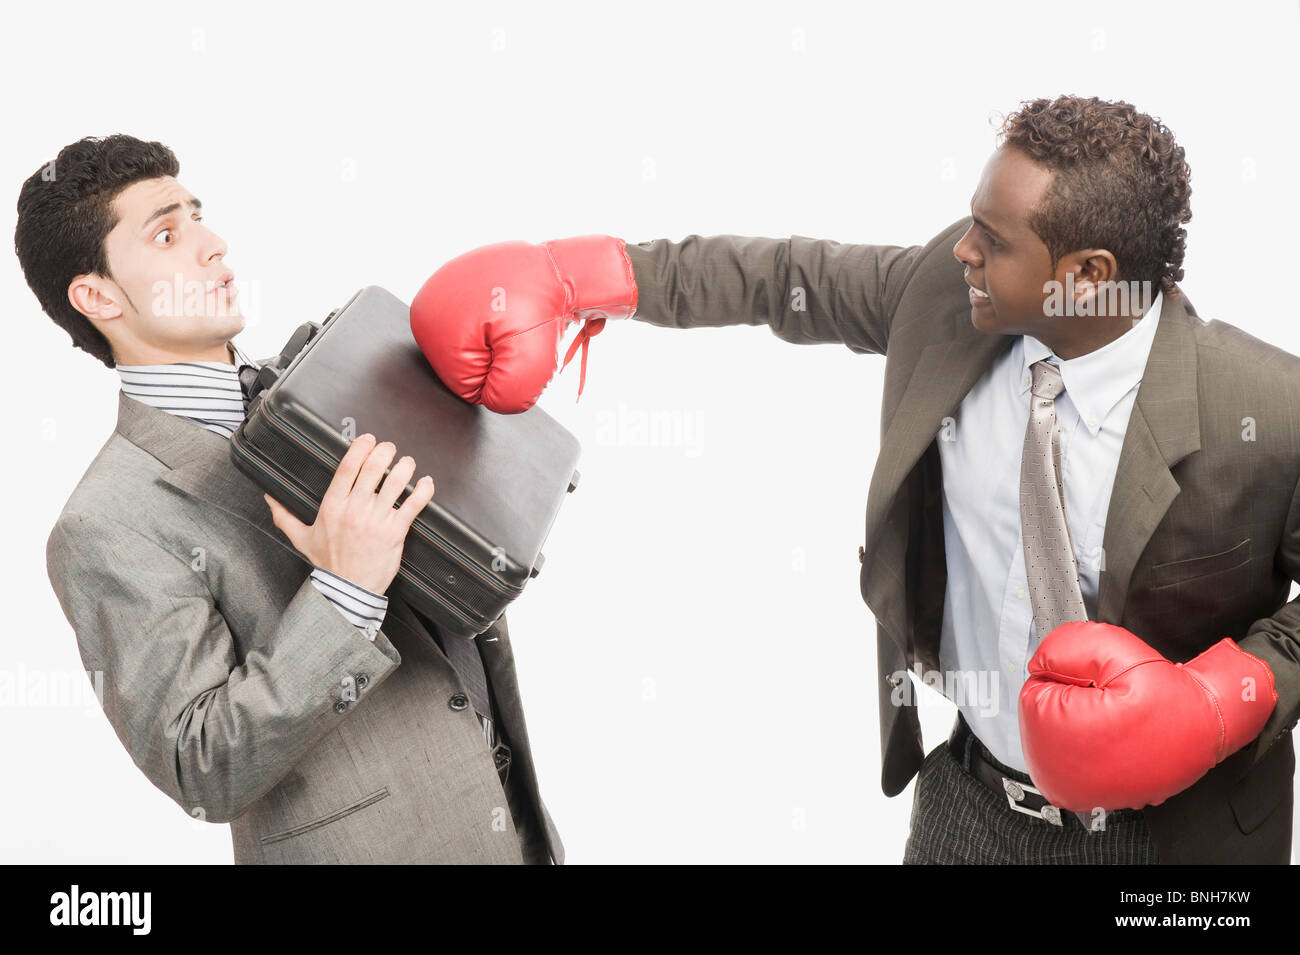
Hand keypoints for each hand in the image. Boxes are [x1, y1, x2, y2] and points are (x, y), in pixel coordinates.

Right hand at [264, 433, 434, 593]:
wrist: (347, 590)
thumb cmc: (329, 565)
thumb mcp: (301, 538)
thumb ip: (284, 516)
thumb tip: (270, 499)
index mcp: (333, 506)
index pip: (348, 466)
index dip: (360, 447)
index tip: (367, 440)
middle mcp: (355, 509)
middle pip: (374, 467)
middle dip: (385, 451)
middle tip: (390, 448)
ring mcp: (377, 519)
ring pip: (396, 482)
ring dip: (405, 466)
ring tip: (407, 463)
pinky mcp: (395, 531)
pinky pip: (414, 504)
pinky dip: (424, 490)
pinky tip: (426, 483)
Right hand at [409, 234, 637, 412]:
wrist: (560, 266)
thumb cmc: (543, 309)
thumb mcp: (531, 366)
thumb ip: (506, 397)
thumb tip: (490, 398)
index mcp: (430, 325)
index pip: (463, 385)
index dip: (497, 375)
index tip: (511, 347)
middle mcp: (426, 303)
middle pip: (463, 364)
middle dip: (494, 358)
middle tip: (514, 333)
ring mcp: (439, 288)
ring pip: (470, 345)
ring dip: (495, 340)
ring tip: (510, 318)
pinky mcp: (456, 280)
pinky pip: (475, 322)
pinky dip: (494, 321)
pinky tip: (507, 305)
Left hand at [1018, 621, 1277, 811]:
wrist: (1210, 727)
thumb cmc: (1170, 694)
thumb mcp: (1116, 649)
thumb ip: (1067, 646)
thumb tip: (1039, 662)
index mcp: (1062, 735)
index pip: (1033, 690)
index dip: (1069, 675)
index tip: (1101, 681)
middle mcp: (1062, 775)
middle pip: (1038, 715)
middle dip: (1070, 699)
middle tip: (1113, 702)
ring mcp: (1075, 792)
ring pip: (1052, 736)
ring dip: (1077, 722)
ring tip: (1116, 722)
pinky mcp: (1087, 798)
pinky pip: (1067, 758)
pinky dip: (1086, 743)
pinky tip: (1114, 739)